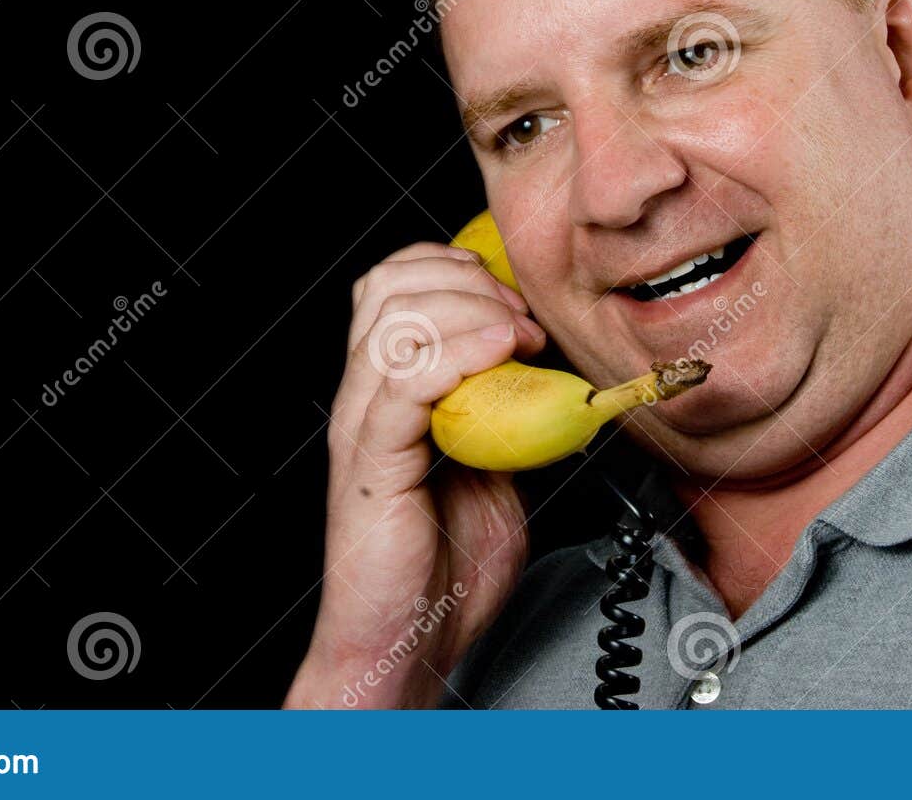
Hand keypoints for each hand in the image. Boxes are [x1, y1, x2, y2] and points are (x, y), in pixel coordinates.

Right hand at [284, 241, 544, 707]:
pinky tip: (499, 350)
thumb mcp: (494, 468)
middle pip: (389, 284)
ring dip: (467, 307)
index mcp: (388, 392)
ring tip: (516, 337)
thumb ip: (507, 416)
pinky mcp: (373, 464)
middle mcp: (365, 399)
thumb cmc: (445, 566)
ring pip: (392, 319)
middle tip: (522, 320)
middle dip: (466, 279)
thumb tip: (548, 378)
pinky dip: (456, 351)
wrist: (412, 642)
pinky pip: (401, 383)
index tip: (516, 303)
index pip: (396, 284)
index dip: (457, 271)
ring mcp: (363, 428)